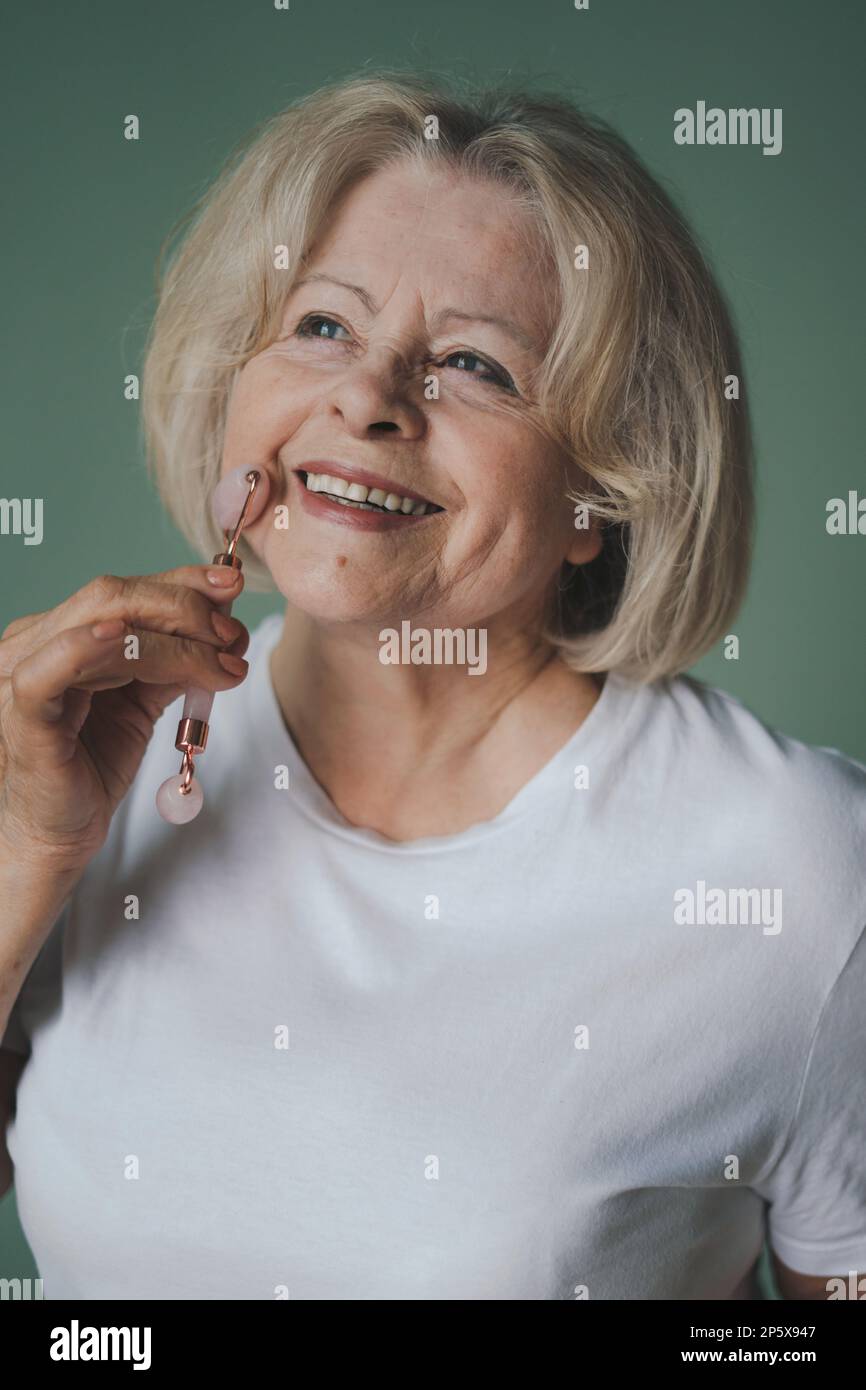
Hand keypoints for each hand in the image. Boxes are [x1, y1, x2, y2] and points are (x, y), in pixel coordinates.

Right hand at [0, 566, 249, 874]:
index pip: (124, 590)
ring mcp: (20, 673)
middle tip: (230, 633)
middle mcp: (35, 642)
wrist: (52, 835)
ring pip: (100, 627)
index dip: (181, 582)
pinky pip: (48, 671)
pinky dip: (87, 647)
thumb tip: (225, 631)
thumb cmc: (89, 770)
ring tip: (220, 663)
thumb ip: (171, 666)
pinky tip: (122, 638)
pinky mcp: (22, 715)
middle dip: (185, 608)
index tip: (231, 585)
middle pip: (113, 596)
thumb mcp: (141, 705)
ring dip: (173, 641)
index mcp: (59, 632)